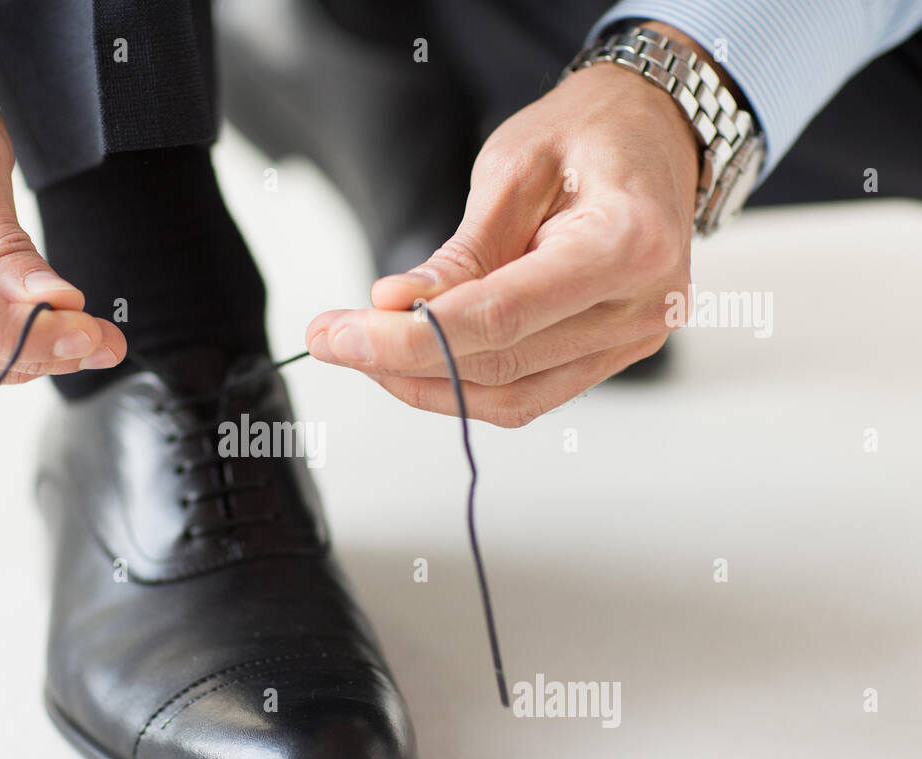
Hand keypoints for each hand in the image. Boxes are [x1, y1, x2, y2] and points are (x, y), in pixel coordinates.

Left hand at [307, 28, 709, 425]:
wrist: (653, 135)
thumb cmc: (588, 135)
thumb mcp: (512, 169)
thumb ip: (461, 251)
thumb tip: (394, 308)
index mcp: (628, 243)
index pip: (503, 316)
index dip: (412, 338)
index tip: (340, 337)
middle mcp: (643, 306)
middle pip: (502, 364)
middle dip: (402, 359)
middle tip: (333, 339)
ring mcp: (632, 340)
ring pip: (511, 396)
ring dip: (426, 382)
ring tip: (365, 349)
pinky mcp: (611, 356)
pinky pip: (529, 394)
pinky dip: (464, 384)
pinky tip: (414, 359)